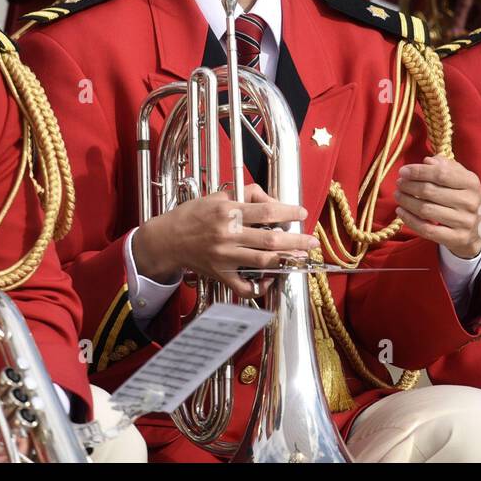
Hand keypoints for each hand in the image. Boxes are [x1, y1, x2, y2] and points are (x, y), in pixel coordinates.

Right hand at [133, 185, 318, 298]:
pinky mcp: (220, 274)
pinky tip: (272, 279)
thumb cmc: (193, 215)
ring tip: (302, 257)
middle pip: (270, 239)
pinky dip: (260, 286)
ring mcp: (224, 257)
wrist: (167, 239)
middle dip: (296, 241)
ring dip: (286, 260)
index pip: (266, 211)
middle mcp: (227, 234)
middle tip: (312, 241)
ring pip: (262, 261)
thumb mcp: (217, 195)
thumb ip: (246, 194)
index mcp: (227, 211)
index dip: (289, 211)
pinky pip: (244, 286)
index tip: (303, 212)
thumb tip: (272, 201)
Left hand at [394, 155, 480, 258]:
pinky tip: (400, 211)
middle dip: (409, 186)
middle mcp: (469, 202)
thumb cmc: (463, 197)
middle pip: (430, 191)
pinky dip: (410, 220)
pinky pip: (426, 229)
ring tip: (398, 195)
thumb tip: (427, 161)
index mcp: (471, 183)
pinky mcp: (456, 238)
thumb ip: (445, 166)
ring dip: (406, 201)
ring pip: (426, 210)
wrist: (478, 229)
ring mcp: (464, 222)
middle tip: (399, 184)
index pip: (440, 174)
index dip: (419, 171)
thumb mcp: (461, 178)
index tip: (403, 171)